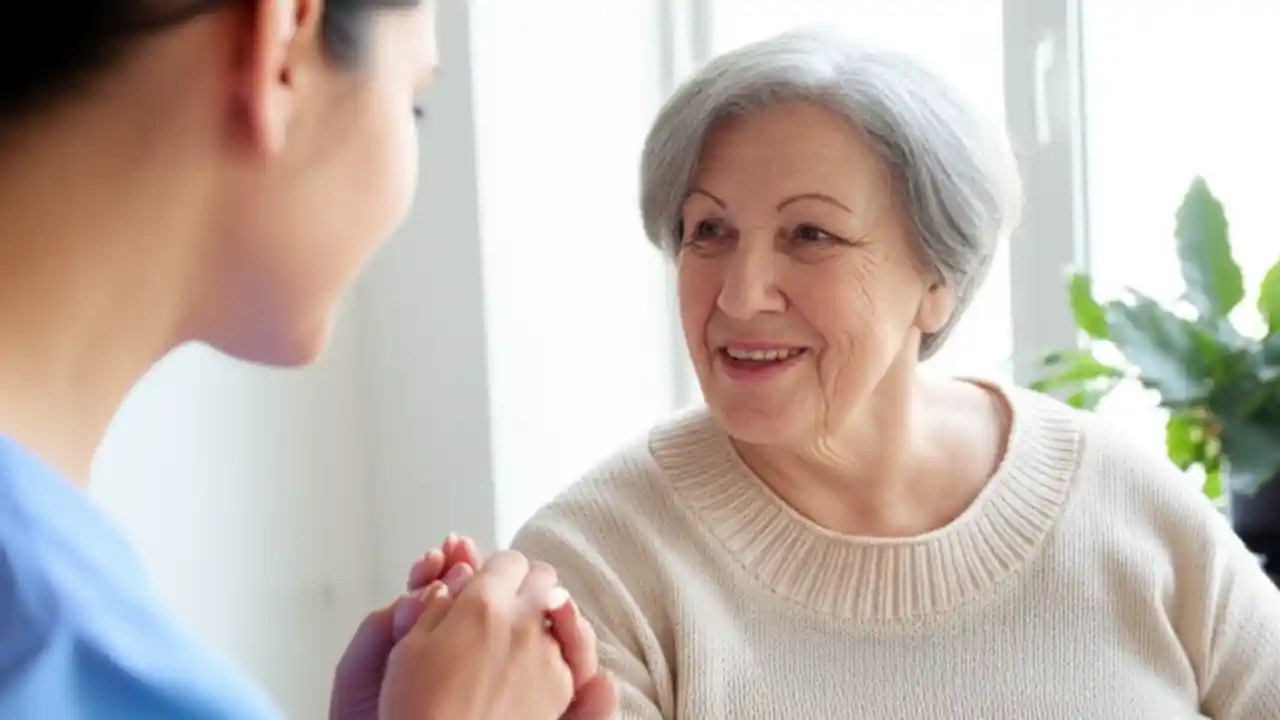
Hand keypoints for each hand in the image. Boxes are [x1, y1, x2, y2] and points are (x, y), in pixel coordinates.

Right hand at [380, 551, 576, 719]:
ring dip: (541, 616)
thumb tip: (458, 582)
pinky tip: (528, 668)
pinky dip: (553, 651)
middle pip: (544, 577)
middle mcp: (523, 621)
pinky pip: (567, 651)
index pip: (509, 560)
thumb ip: (439, 603)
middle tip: (506, 605)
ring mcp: (547, 652)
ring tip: (516, 640)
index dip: (497, 571)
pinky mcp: (562, 684)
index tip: (487, 586)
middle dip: (526, 585)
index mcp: (482, 603)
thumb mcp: (409, 645)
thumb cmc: (418, 708)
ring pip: (559, 611)